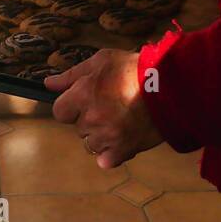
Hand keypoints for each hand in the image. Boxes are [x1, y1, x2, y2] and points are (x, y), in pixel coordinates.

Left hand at [45, 49, 162, 168]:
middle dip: (89, 119)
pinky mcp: (123, 150)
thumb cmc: (136, 68)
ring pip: (91, 144)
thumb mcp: (102, 61)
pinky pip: (106, 160)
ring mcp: (107, 136)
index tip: (85, 101)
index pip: (59, 112)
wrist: (172, 86)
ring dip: (101, 136)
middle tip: (110, 106)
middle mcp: (91, 118)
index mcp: (83, 95)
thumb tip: (48, 84)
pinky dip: (112, 153)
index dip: (71, 106)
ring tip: (120, 120)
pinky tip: (123, 138)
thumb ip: (72, 74)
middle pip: (78, 128)